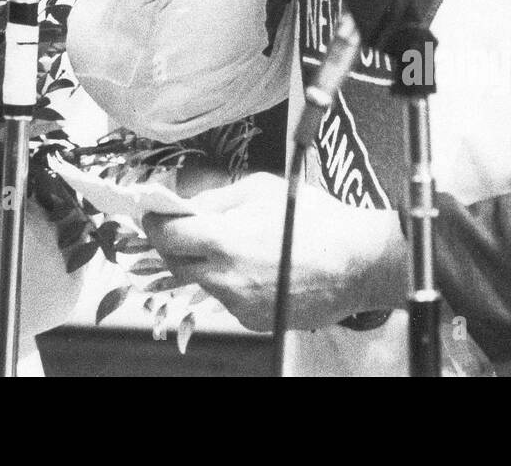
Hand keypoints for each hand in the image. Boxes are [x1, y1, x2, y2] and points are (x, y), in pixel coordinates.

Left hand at [142, 172, 404, 332]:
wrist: (357, 262)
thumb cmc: (314, 218)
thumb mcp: (261, 189)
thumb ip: (216, 199)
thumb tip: (186, 205)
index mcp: (224, 240)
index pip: (166, 236)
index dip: (154, 222)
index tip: (154, 214)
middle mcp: (225, 278)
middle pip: (175, 263)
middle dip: (173, 243)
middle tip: (184, 226)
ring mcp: (239, 304)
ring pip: (202, 281)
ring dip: (204, 262)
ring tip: (233, 243)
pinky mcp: (253, 320)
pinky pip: (227, 298)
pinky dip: (230, 281)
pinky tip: (255, 266)